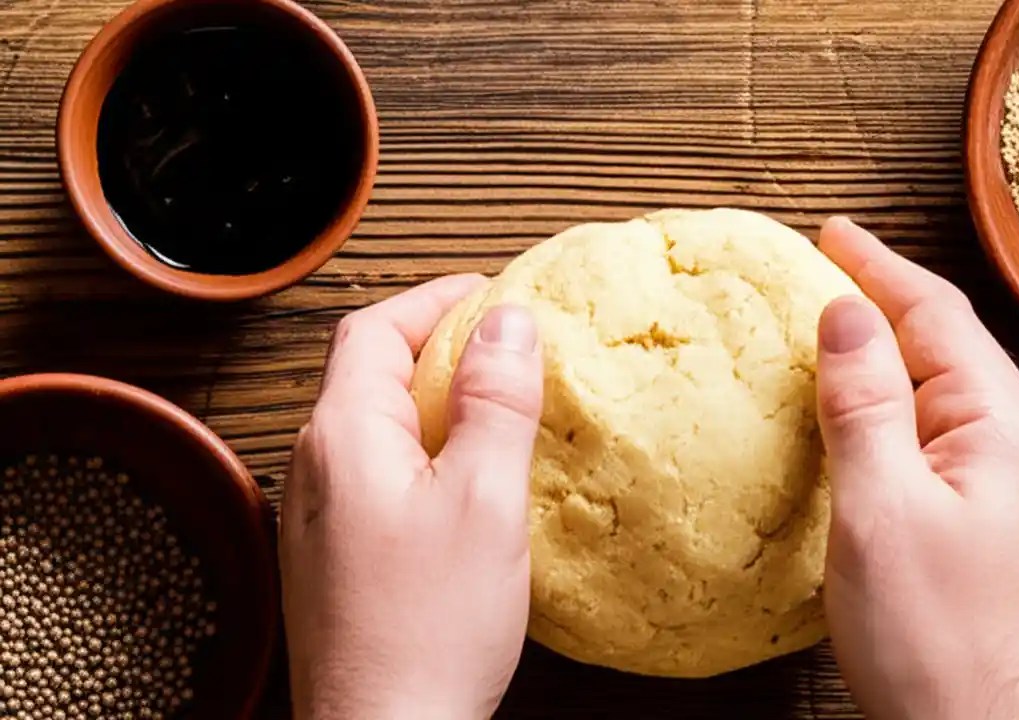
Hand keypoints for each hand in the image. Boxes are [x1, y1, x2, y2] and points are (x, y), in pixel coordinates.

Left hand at [280, 275, 543, 719]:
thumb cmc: (427, 631)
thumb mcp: (485, 499)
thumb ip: (496, 401)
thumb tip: (508, 321)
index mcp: (343, 436)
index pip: (375, 326)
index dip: (437, 297)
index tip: (494, 294)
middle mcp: (315, 468)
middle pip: (372, 372)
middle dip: (441, 346)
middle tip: (510, 352)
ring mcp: (321, 515)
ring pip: (379, 426)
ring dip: (437, 403)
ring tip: (502, 414)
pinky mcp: (339, 555)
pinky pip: (381, 474)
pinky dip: (428, 454)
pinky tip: (473, 487)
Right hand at [815, 218, 1018, 719]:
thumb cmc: (937, 639)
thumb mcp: (882, 510)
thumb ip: (864, 404)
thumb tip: (842, 312)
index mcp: (1001, 424)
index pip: (935, 313)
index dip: (877, 264)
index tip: (829, 230)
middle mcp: (1015, 442)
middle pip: (943, 342)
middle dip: (880, 300)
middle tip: (817, 269)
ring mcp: (1003, 483)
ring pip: (935, 390)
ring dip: (882, 353)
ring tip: (827, 329)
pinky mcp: (982, 519)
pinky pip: (932, 434)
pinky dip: (887, 406)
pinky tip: (855, 415)